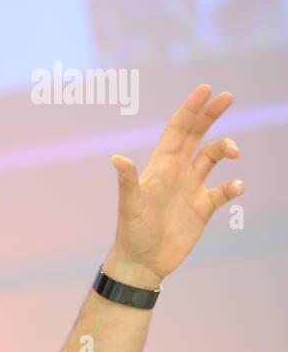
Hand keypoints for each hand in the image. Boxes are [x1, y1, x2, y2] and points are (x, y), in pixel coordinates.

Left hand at [106, 84, 243, 287]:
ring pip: (213, 157)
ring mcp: (191, 189)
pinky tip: (235, 187)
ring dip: (226, 148)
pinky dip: (233, 186)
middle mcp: (177, 172)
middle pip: (197, 135)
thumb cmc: (131, 233)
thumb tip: (116, 158)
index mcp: (160, 166)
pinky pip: (223, 190)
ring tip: (234, 151)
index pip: (178, 130)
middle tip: (228, 95)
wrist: (142, 262)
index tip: (205, 89)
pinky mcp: (203, 208)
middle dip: (210, 115)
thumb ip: (128, 181)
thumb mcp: (130, 205)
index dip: (190, 109)